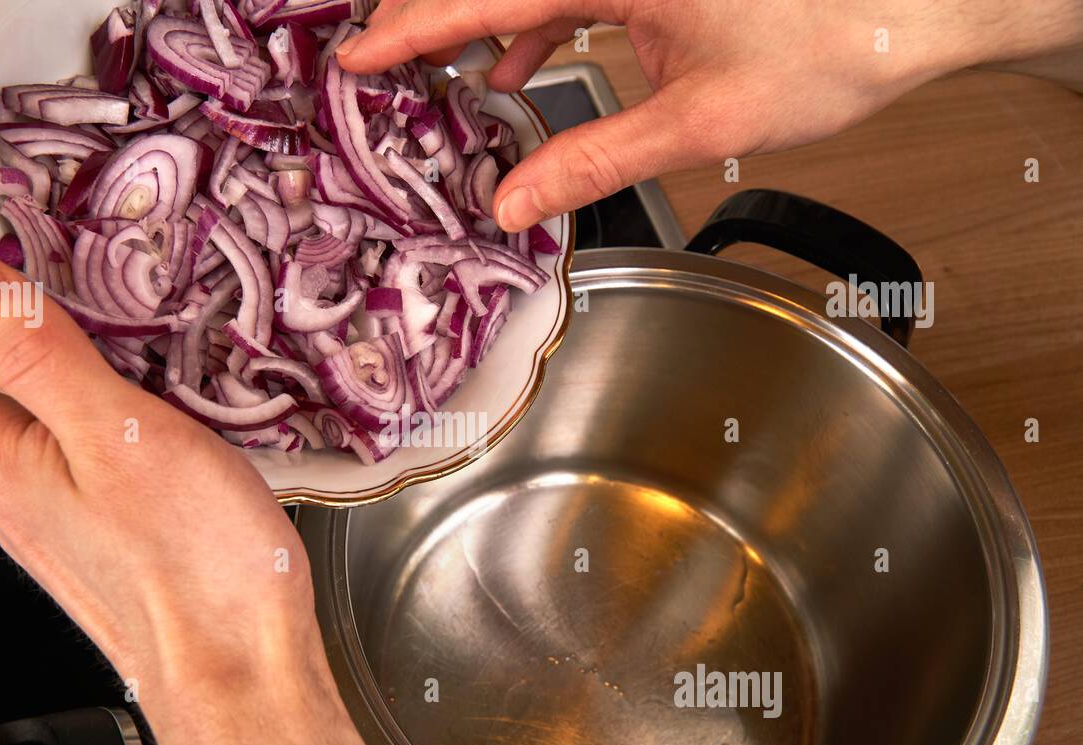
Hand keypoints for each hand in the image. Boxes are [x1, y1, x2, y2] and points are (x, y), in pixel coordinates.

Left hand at [0, 255, 424, 744]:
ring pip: (27, 421)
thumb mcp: (114, 435)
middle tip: (56, 270)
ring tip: (111, 323)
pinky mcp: (105, 536)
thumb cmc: (191, 565)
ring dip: (50, 361)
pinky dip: (93, 407)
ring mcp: (58, 519)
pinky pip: (74, 455)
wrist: (240, 673)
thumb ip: (35, 357)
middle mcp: (13, 493)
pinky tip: (150, 402)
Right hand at [339, 0, 1082, 231]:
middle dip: (436, 18)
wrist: (907, 13)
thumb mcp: (697, 120)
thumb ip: (594, 160)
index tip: (359, 54)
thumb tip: (516, 203)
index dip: (415, 27)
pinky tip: (517, 69)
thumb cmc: (828, 47)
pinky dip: (537, 27)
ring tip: (439, 73)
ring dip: (484, 24)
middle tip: (383, 62)